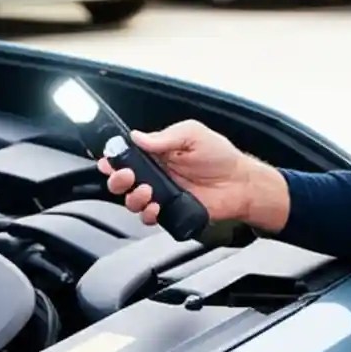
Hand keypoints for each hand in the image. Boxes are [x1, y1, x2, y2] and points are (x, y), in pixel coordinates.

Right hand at [97, 119, 266, 227]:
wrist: (240, 184)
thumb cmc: (220, 156)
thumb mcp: (193, 134)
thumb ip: (165, 137)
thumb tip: (137, 136)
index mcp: (157, 152)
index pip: (127, 155)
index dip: (114, 159)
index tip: (110, 161)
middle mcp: (155, 173)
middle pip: (122, 180)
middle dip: (117, 180)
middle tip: (127, 177)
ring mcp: (161, 194)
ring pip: (132, 201)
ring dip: (133, 197)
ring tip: (148, 191)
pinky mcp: (169, 211)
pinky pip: (149, 217)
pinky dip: (148, 214)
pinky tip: (156, 207)